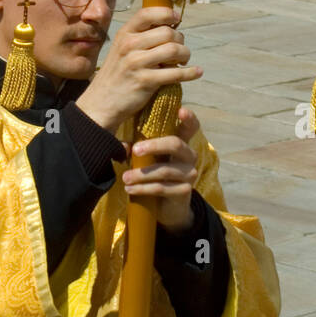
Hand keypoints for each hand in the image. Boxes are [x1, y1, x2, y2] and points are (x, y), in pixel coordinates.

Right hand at [75, 7, 201, 132]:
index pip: (147, 14)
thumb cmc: (116, 74)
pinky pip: (175, 73)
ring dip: (185, 54)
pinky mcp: (145, 81)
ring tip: (183, 60)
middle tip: (180, 49)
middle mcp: (130, 45)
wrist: (101, 102)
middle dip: (180, 40)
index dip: (166, 13)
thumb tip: (168, 28)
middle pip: (167, 32)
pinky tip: (196, 73)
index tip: (177, 18)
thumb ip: (140, 37)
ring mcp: (137, 63)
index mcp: (124, 34)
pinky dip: (190, 73)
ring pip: (174, 50)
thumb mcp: (121, 49)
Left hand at [123, 108, 199, 231]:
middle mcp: (190, 156)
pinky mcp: (185, 191)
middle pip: (175, 144)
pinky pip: (161, 188)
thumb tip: (124, 146)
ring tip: (125, 178)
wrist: (166, 206)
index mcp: (182, 143)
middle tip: (134, 150)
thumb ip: (140, 148)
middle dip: (154, 145)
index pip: (191, 127)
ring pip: (165, 170)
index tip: (181, 110)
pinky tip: (130, 189)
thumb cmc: (154, 174)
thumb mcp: (149, 159)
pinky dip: (143, 189)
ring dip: (141, 174)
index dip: (189, 118)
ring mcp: (190, 174)